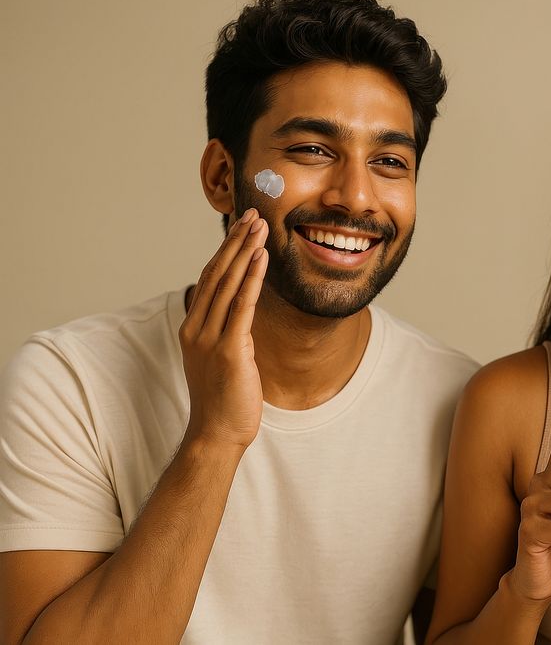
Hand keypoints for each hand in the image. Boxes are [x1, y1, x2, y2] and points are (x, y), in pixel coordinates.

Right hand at [179, 208, 269, 449]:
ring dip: (244, 251)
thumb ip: (230, 331)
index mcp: (193, 327)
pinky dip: (252, 278)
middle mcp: (197, 327)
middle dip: (235, 241)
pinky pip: (242, 306)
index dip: (225, 250)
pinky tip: (262, 257)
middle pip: (216, 273)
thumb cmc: (225, 399)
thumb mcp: (225, 357)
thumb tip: (245, 310)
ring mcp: (210, 338)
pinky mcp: (229, 349)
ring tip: (259, 225)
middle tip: (252, 213)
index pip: (209, 278)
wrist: (217, 433)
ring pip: (227, 284)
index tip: (240, 226)